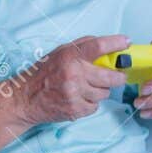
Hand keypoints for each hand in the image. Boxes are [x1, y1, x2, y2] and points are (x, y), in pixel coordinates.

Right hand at [15, 34, 129, 127]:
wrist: (25, 99)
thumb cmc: (44, 73)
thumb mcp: (59, 53)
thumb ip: (82, 46)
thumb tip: (107, 44)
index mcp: (69, 56)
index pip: (97, 46)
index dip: (115, 43)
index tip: (126, 42)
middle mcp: (73, 74)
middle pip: (110, 76)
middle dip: (119, 77)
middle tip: (120, 76)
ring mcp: (74, 93)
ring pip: (104, 93)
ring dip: (100, 91)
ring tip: (87, 88)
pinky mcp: (75, 109)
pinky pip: (95, 106)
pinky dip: (91, 103)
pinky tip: (79, 98)